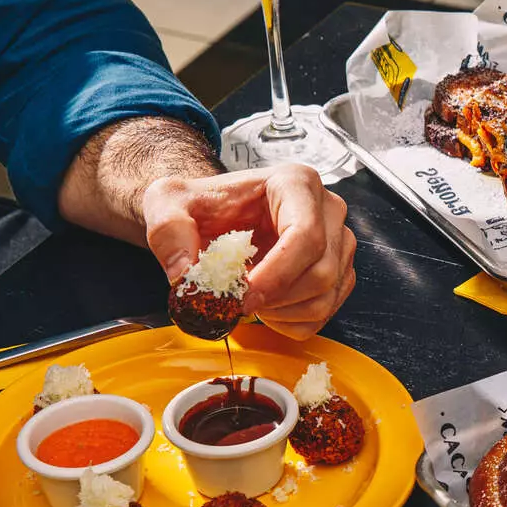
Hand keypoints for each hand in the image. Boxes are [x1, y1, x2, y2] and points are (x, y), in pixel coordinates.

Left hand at [141, 165, 356, 340]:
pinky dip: (291, 322)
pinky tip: (265, 308)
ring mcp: (337, 242)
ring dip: (283, 312)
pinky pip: (324, 312)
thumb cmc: (201, 205)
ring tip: (248, 300)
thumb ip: (168, 229)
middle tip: (237, 302)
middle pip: (322, 271)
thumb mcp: (168, 202)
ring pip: (325, 295)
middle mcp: (327, 210)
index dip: (277, 274)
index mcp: (295, 183)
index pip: (305, 234)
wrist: (213, 215)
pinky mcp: (337, 271)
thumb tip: (185, 273)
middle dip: (277, 298)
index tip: (242, 297)